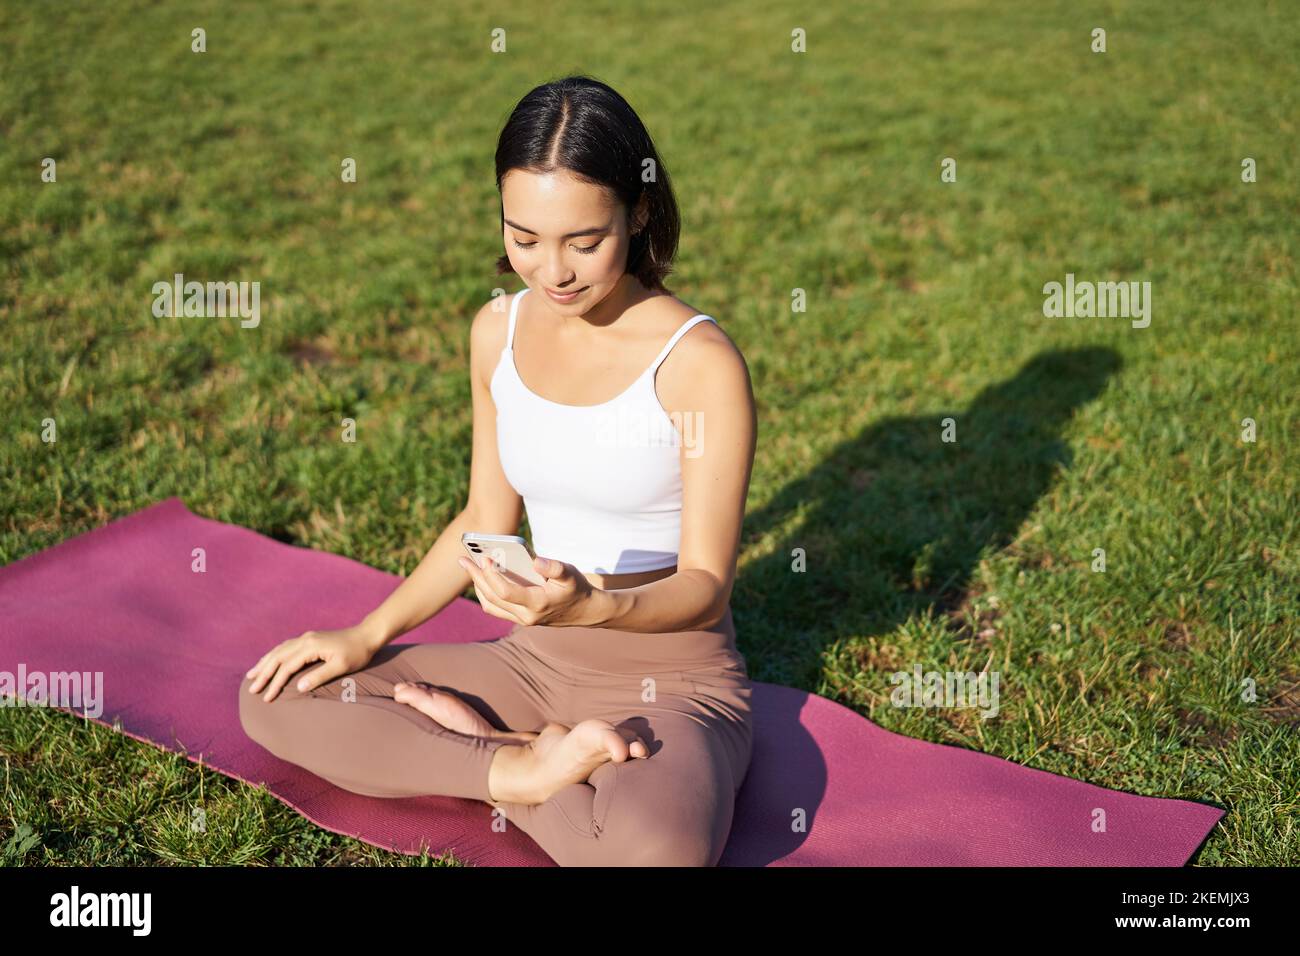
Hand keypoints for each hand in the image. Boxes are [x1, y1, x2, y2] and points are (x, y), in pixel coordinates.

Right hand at [245, 625, 379, 702]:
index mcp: (310, 646)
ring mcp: (306, 637)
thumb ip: (320, 676)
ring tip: (252, 674)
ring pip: (279, 650)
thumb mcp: (341, 666)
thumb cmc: (357, 654)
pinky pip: (285, 646)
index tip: (267, 698)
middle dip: (263, 673)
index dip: (275, 683)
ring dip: (265, 662)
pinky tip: (270, 661)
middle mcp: (305, 639)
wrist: (367, 635)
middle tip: (252, 689)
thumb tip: (300, 687)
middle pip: (277, 657)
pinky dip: (274, 655)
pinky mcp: (310, 638)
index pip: (287, 667)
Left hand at [458, 553, 602, 626]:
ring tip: (469, 567)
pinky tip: (481, 578)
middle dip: (476, 578)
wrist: (584, 612)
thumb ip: (554, 567)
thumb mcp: (570, 573)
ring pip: (490, 605)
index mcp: (537, 604)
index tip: (485, 559)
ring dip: (478, 586)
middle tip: (464, 560)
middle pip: (492, 598)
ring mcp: (522, 619)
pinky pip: (495, 608)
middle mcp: (526, 616)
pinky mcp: (519, 618)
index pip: (506, 592)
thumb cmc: (576, 588)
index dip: (492, 576)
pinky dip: (485, 593)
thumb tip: (534, 561)